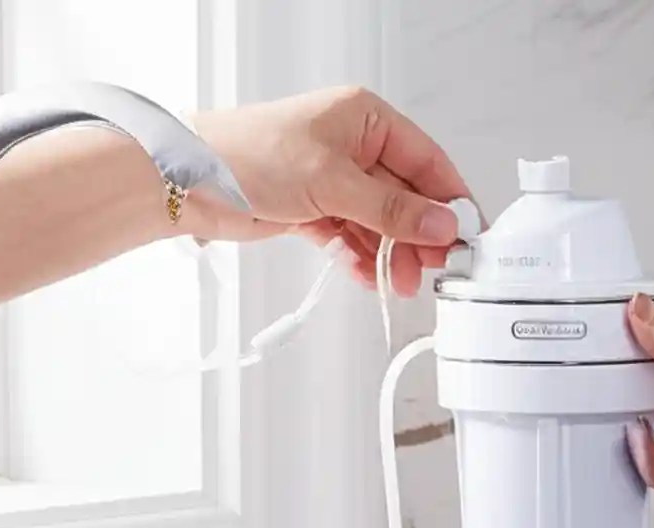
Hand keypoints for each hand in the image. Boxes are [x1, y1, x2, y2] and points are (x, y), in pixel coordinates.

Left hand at [189, 86, 475, 296]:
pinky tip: (371, 277)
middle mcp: (353, 145)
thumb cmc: (246, 154)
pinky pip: (350, 235)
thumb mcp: (332, 182)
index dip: (449, 199)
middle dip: (419, 235)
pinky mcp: (312, 208)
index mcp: (365, 119)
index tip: (467, 235)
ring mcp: (332, 178)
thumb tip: (442, 223)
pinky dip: (360, 257)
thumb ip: (391, 210)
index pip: (426, 160)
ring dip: (391, 253)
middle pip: (405, 196)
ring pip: (378, 221)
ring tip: (400, 282)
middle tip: (438, 268)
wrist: (186, 181)